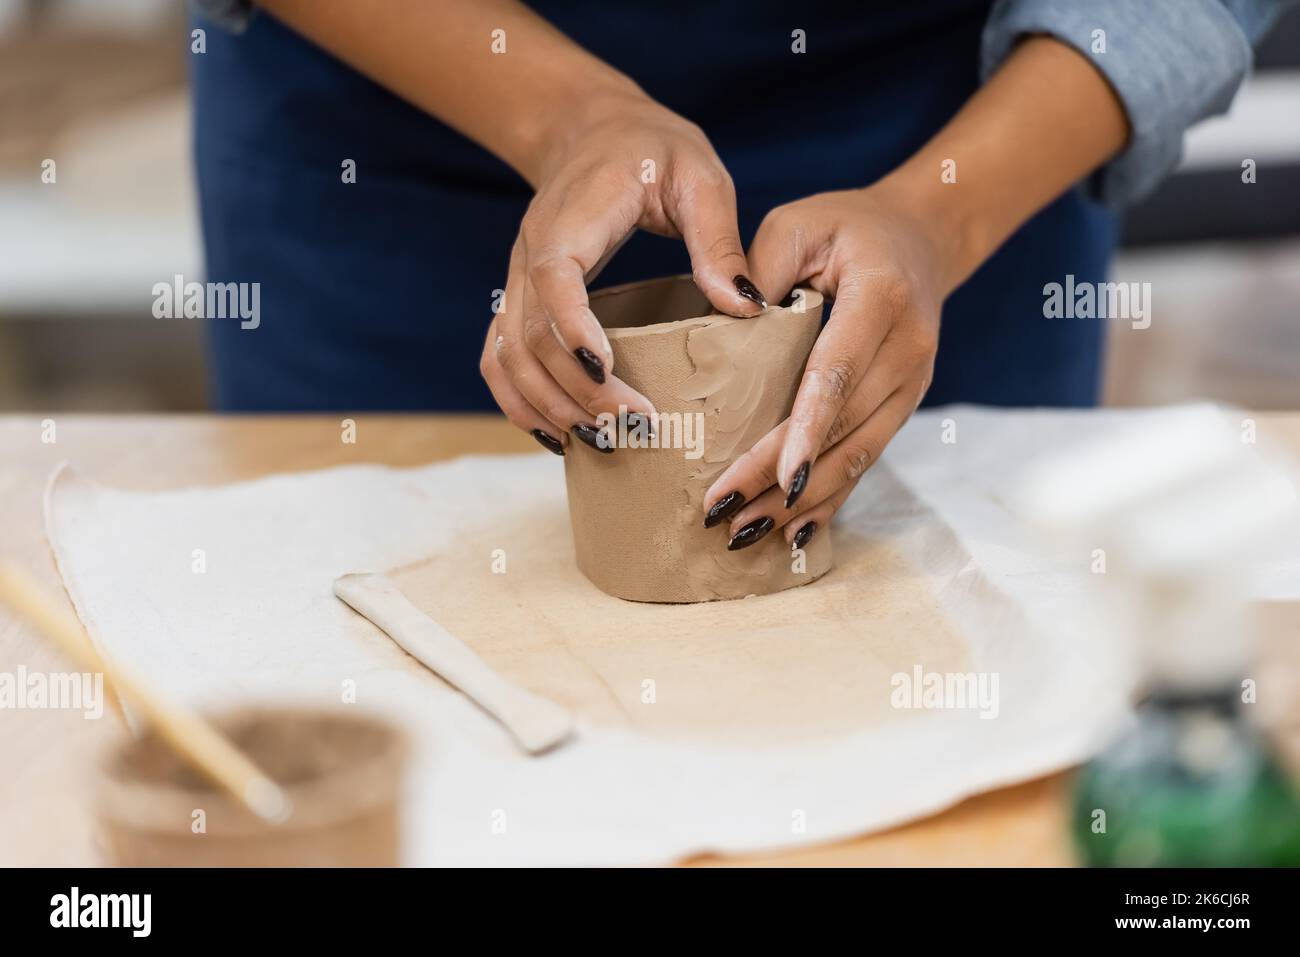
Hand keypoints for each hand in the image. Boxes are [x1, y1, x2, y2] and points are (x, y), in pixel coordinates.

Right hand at [481, 91, 766, 454]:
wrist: (592, 130)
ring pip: (508, 357)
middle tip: (633, 426)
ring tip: (602, 440)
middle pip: (530, 336)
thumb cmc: (652, 148)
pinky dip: (519, 402)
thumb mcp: (700, 175)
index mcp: (572, 217)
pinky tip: (558, 433)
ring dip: (548, 406)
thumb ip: (719, 239)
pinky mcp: (519, 301)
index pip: (553, 280)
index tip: (607, 373)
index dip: (573, 330)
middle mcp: (530, 253)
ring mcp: (516, 280)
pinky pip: (499, 359)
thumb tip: (746, 307)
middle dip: (577, 390)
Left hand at [702, 181, 957, 549]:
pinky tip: (792, 532)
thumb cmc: (847, 227)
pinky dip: (829, 498)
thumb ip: (757, 269)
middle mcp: (909, 349)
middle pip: (843, 428)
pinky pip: (866, 459)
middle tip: (722, 511)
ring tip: (744, 532)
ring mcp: (912, 384)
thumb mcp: (797, 223)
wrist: (921, 236)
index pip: (839, 374)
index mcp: (882, 299)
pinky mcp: (903, 406)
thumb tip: (719, 326)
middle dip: (783, 477)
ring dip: (802, 501)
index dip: (807, 428)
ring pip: (857, 455)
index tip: (777, 475)